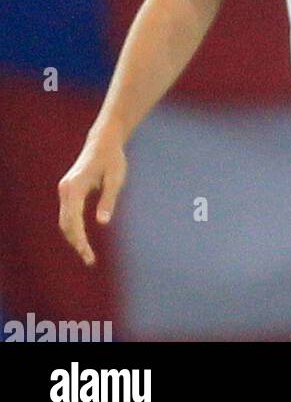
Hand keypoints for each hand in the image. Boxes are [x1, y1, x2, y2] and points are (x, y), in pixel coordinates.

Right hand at [58, 134, 127, 266]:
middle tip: (90, 260)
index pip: (73, 220)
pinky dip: (73, 229)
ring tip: (88, 255)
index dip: (79, 239)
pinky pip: (67, 215)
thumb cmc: (112, 158)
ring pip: (64, 221)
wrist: (103, 141)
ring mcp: (65, 189)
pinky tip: (83, 240)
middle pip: (66, 223)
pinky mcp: (68, 191)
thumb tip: (103, 223)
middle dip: (76, 243)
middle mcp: (65, 189)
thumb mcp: (116, 178)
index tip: (87, 254)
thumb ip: (108, 200)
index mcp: (76, 186)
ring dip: (73, 238)